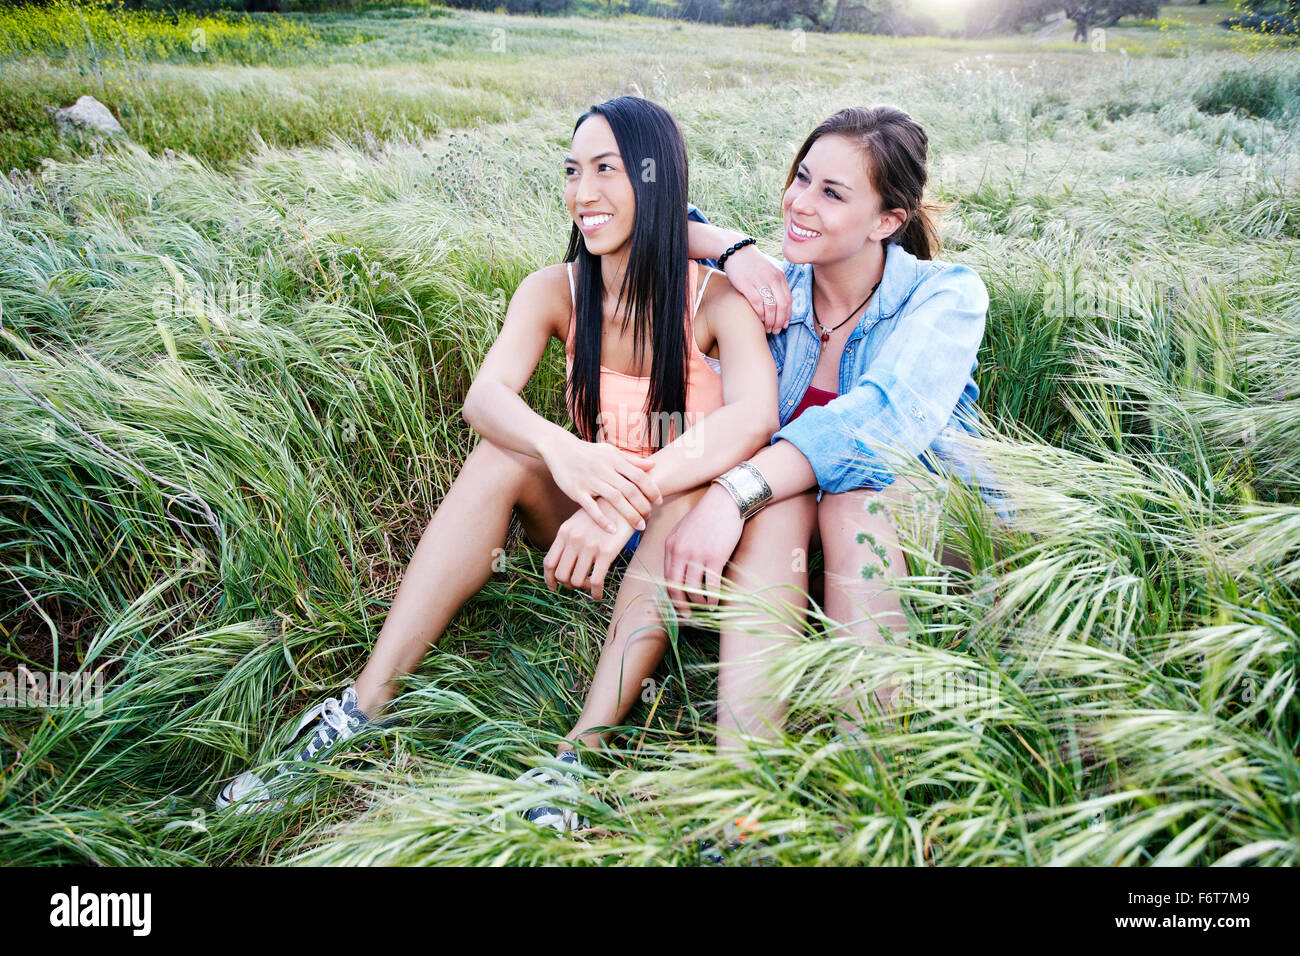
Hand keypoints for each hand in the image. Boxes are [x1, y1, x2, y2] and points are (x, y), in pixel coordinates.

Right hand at [541, 434, 663, 533]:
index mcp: (614, 460)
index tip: (659, 502)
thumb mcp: (610, 452)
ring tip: (639, 526)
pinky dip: (602, 519)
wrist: (559, 448)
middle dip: (643, 506)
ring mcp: (589, 480)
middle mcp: (604, 469)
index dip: (651, 490)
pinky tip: (613, 530)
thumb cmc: (589, 452)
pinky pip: (591, 507)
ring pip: (614, 499)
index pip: (639, 476)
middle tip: (649, 517)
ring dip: (629, 514)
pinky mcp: (576, 491)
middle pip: (629, 490)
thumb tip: (653, 466)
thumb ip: (631, 460)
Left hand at [544, 498, 633, 601]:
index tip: (554, 587)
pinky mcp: (606, 552)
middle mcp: (573, 540)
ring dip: (582, 588)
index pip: (549, 562)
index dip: (549, 579)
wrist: (625, 501)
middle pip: (561, 575)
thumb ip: (570, 537)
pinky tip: (598, 595)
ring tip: (590, 585)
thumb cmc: (604, 512)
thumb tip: (567, 559)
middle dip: (568, 585)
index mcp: (564, 532)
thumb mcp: (580, 520)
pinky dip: (595, 593)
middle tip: (578, 584)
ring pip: (576, 581)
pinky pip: (595, 581)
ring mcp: (589, 546)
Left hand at [663, 483, 743, 617]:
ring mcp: (696, 555)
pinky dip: (712, 598)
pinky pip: (710, 585)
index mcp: (670, 545)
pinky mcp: (714, 558)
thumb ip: (679, 547)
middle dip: (680, 604)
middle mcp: (679, 552)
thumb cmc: (708, 515)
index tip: (678, 603)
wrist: (726, 501)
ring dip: (698, 602)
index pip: (667, 576)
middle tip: (687, 614)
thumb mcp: (684, 529)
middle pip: (675, 586)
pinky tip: (714, 603)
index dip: (671, 594)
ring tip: (704, 607)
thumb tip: (680, 570)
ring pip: (692, 589)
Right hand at [720, 246, 791, 333]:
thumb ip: (777, 282)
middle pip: (782, 306)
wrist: (736, 250)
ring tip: (767, 329)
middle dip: (780, 322)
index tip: (785, 324)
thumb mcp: (770, 269)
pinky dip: (759, 315)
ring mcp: (761, 282)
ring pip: (771, 308)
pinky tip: (758, 320)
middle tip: (776, 331)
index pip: (789, 300)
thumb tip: (781, 299)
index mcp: (780, 276)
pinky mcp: (747, 285)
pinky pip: (757, 304)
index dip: (788, 315)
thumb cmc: (752, 262)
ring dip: (770, 322)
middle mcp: (773, 279)